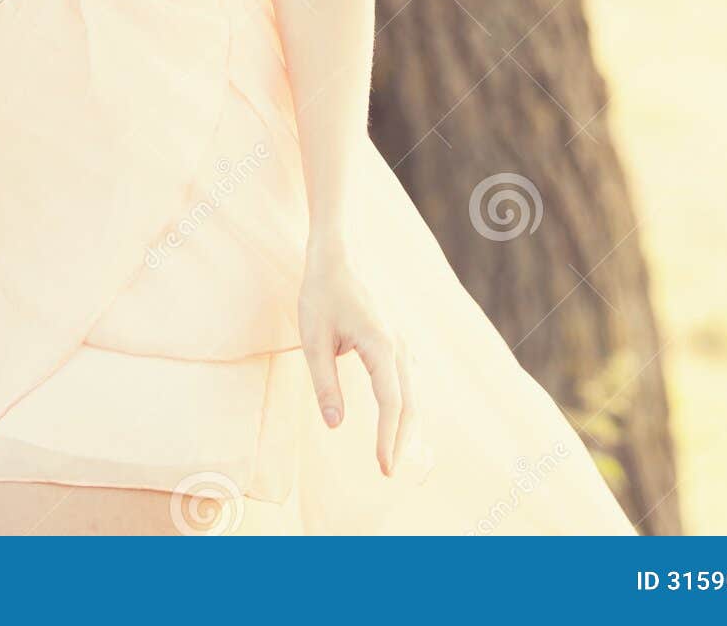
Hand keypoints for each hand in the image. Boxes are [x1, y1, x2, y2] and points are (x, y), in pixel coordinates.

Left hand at [297, 242, 419, 477]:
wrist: (338, 254)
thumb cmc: (321, 293)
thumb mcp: (314, 339)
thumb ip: (325, 383)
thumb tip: (336, 424)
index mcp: (381, 346)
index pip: (391, 403)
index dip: (387, 438)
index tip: (383, 468)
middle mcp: (398, 345)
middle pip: (409, 402)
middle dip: (402, 440)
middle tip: (389, 471)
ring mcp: (401, 340)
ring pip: (412, 391)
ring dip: (407, 424)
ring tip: (396, 453)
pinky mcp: (396, 338)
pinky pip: (408, 378)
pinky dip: (407, 404)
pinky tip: (400, 418)